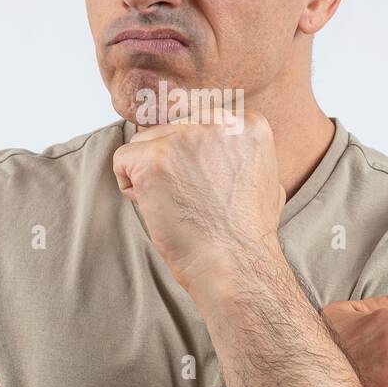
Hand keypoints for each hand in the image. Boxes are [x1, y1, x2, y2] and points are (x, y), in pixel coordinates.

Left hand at [112, 111, 284, 290]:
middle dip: (170, 164)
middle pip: (170, 129)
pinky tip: (156, 209)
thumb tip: (223, 143)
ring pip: (144, 142)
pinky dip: (131, 187)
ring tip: (174, 206)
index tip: (205, 188)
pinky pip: (122, 159)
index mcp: (247, 123)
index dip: (193, 158)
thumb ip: (241, 152)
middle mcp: (219, 121)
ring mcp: (185, 137)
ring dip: (149, 174)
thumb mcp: (264, 180)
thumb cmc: (246, 234)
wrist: (235, 266)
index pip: (198, 122)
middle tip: (189, 200)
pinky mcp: (154, 157)